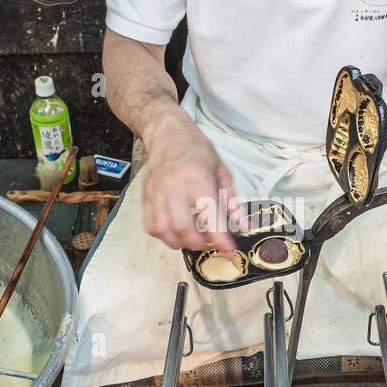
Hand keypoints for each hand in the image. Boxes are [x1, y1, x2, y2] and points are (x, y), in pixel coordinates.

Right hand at [141, 107, 245, 251]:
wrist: (167, 134)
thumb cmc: (196, 150)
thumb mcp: (222, 171)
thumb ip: (232, 202)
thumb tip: (242, 226)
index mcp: (197, 176)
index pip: (208, 215)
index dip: (220, 238)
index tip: (229, 251)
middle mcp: (173, 184)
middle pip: (182, 228)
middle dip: (198, 244)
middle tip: (209, 243)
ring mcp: (156, 191)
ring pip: (163, 230)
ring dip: (180, 242)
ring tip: (192, 239)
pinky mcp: (145, 197)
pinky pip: (150, 226)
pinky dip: (164, 236)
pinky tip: (175, 231)